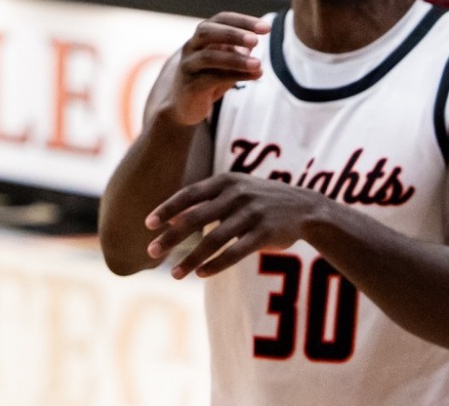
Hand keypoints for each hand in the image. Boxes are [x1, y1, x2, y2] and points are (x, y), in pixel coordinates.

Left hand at [146, 173, 331, 277]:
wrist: (307, 208)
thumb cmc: (260, 200)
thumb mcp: (234, 191)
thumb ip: (205, 201)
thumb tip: (171, 219)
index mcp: (225, 181)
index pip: (188, 194)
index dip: (167, 209)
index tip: (148, 224)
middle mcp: (236, 196)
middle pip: (195, 218)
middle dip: (171, 236)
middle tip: (151, 250)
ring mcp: (252, 214)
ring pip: (214, 240)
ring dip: (191, 258)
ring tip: (174, 274)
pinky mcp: (265, 234)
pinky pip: (235, 252)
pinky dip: (216, 264)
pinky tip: (201, 274)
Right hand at [153, 12, 267, 127]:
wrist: (185, 104)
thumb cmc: (210, 76)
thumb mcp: (227, 59)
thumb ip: (241, 48)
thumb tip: (261, 35)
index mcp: (202, 36)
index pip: (220, 20)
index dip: (242, 21)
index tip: (266, 28)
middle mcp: (191, 46)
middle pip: (206, 32)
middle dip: (232, 34)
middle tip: (256, 40)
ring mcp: (188, 65)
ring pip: (208, 56)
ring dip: (235, 59)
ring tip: (258, 64)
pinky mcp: (190, 85)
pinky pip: (212, 78)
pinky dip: (236, 76)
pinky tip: (255, 76)